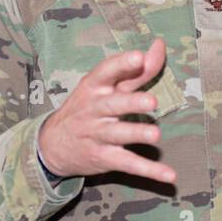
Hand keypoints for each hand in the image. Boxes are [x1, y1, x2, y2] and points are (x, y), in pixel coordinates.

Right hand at [36, 37, 175, 183]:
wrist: (53, 145)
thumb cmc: (88, 108)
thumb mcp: (105, 86)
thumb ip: (135, 69)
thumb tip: (160, 45)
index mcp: (94, 87)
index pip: (106, 72)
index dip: (122, 64)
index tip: (138, 57)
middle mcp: (94, 110)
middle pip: (112, 105)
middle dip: (131, 103)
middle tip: (152, 102)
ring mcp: (97, 135)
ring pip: (117, 135)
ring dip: (136, 134)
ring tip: (155, 135)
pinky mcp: (104, 158)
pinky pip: (128, 164)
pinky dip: (149, 171)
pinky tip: (168, 175)